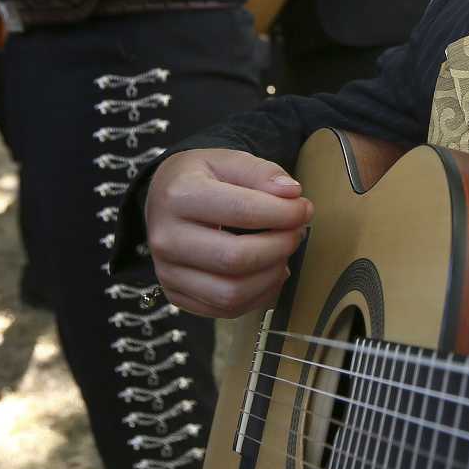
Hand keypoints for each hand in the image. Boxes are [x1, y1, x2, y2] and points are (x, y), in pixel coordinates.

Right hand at [143, 148, 312, 318]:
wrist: (164, 199)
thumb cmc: (201, 178)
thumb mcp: (227, 159)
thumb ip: (261, 172)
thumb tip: (292, 194)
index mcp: (179, 196)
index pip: (242, 211)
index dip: (284, 214)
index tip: (304, 209)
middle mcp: (166, 238)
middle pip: (236, 259)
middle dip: (280, 248)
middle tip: (296, 233)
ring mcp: (167, 272)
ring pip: (232, 293)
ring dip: (272, 276)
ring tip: (283, 253)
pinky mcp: (175, 295)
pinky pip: (226, 309)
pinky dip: (258, 296)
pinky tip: (268, 272)